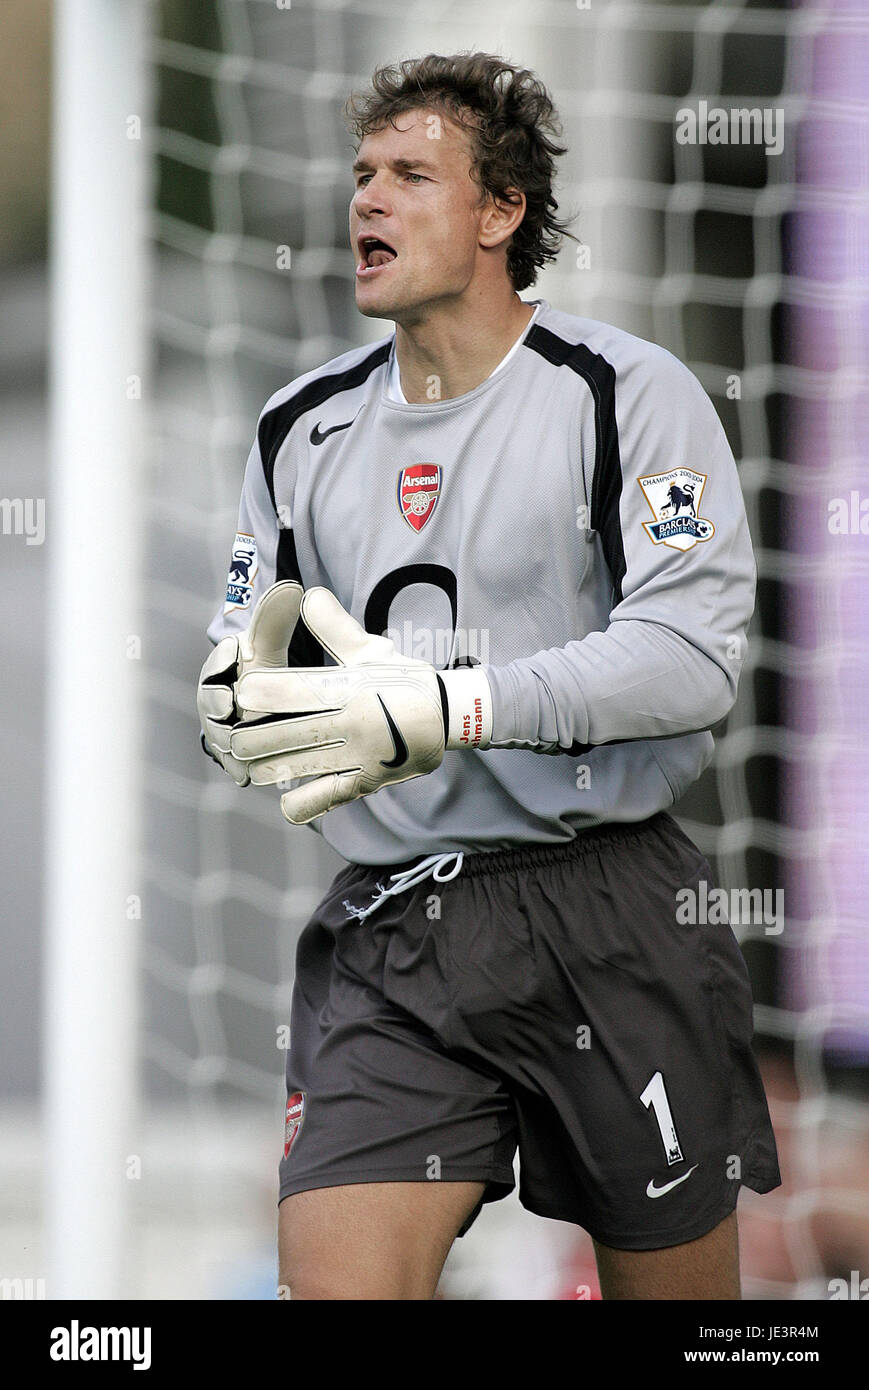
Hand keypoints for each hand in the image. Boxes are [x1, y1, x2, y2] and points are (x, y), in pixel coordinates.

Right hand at [196, 581, 302, 784]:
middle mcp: (214, 702)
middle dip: (217, 700)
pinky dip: (239, 769)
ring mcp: (221, 732)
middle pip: (210, 702)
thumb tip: (293, 587)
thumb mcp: (271, 645)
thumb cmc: (266, 670)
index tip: (236, 649)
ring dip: (227, 738)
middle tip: (230, 698)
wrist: (272, 711)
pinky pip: (233, 766)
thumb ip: (275, 620)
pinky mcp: (234, 760)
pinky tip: (247, 775)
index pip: (217, 662)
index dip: (224, 657)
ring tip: (238, 738)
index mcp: (220, 670)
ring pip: (219, 737)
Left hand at [228, 586, 492, 822]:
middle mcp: (356, 724)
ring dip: (272, 769)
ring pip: (306, 767)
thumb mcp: (373, 650)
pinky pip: (330, 797)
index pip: (305, 690)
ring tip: (249, 766)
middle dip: (259, 738)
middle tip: (232, 741)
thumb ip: (336, 627)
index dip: (271, 691)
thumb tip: (307, 595)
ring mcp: (362, 757)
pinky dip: (305, 804)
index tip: (244, 691)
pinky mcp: (369, 782)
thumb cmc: (405, 678)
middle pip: (296, 733)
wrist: (451, 716)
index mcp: (355, 689)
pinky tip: (286, 801)